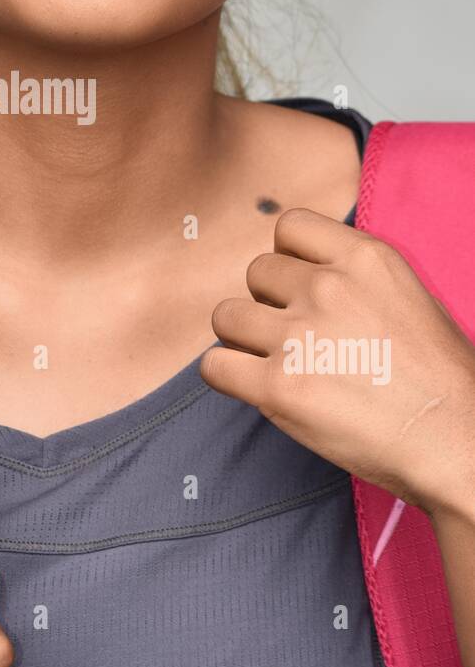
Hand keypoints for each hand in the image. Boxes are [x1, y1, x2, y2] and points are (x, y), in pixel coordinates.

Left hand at [199, 207, 474, 518]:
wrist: (456, 440)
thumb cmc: (439, 378)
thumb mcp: (406, 296)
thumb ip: (353, 277)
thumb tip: (306, 274)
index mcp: (364, 258)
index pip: (290, 225)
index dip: (289, 257)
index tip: (302, 285)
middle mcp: (328, 287)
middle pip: (256, 271)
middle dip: (269, 301)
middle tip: (295, 335)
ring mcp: (299, 336)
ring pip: (226, 315)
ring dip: (242, 337)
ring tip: (272, 361)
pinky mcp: (278, 387)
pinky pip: (215, 366)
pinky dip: (226, 376)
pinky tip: (253, 387)